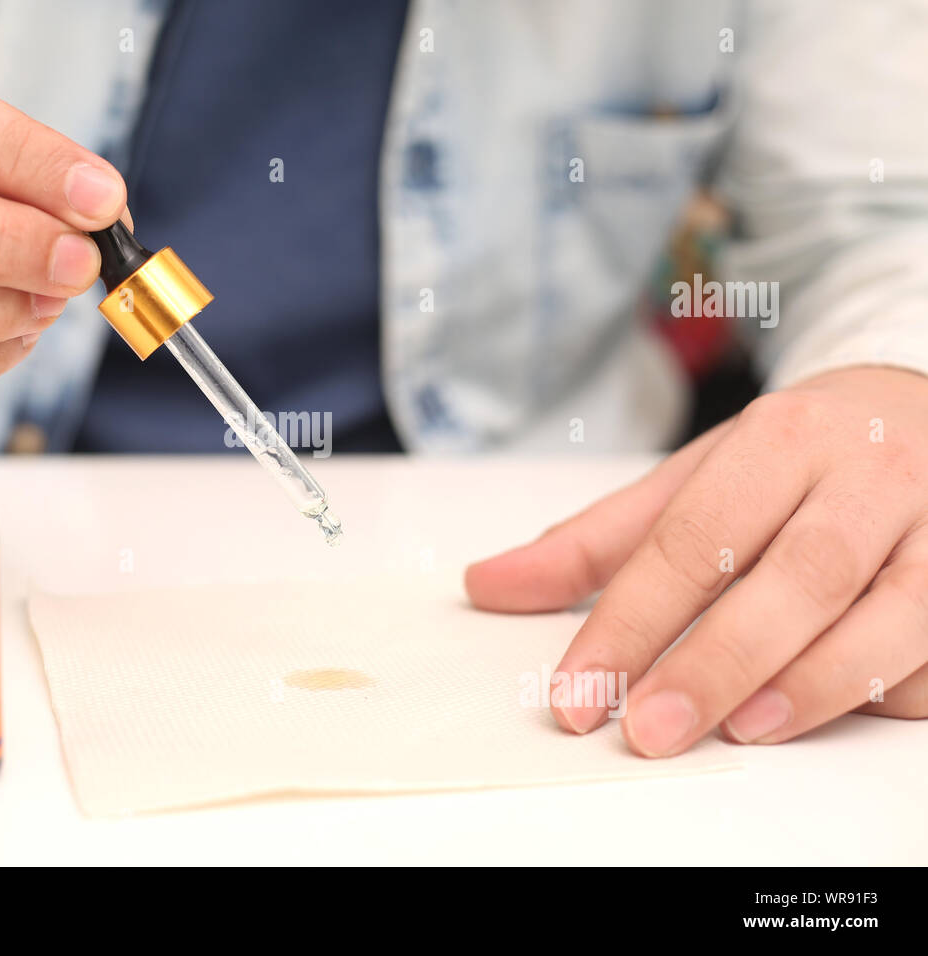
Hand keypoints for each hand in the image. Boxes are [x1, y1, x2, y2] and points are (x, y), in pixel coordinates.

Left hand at [465, 366, 927, 754]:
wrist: (923, 407)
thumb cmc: (796, 456)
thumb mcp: (694, 478)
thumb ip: (596, 541)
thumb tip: (487, 583)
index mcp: (781, 438)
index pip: (693, 538)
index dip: (629, 621)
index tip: (576, 692)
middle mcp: (871, 473)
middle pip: (796, 577)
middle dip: (717, 662)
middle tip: (646, 728)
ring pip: (893, 615)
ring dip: (814, 684)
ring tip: (738, 728)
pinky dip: (886, 690)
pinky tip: (820, 710)